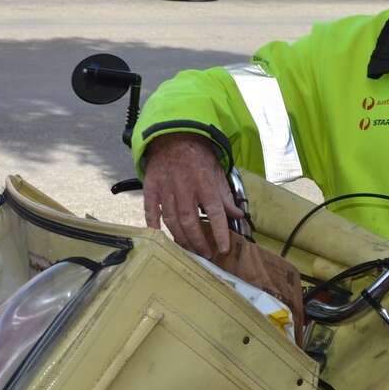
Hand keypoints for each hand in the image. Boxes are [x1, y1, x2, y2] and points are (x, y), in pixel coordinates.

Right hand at [142, 134, 244, 257]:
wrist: (172, 135)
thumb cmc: (198, 155)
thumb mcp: (217, 170)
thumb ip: (225, 194)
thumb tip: (238, 214)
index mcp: (204, 182)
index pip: (215, 212)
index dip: (220, 232)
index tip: (224, 248)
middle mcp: (185, 187)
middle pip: (191, 221)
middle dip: (199, 242)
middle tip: (206, 254)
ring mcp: (165, 189)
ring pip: (172, 220)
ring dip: (181, 239)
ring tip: (190, 250)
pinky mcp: (151, 188)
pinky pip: (150, 211)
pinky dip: (154, 226)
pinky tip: (161, 238)